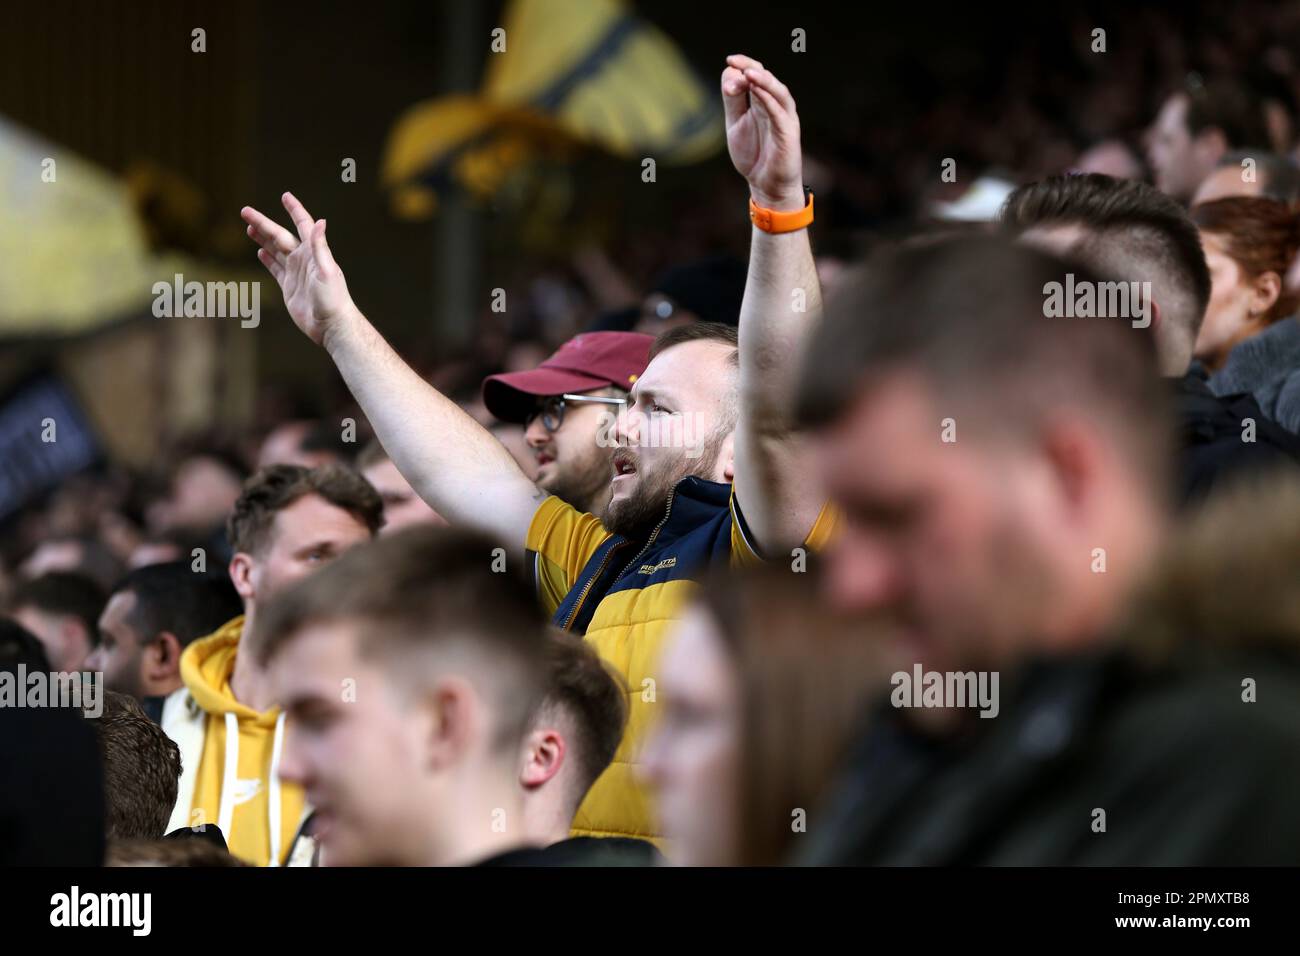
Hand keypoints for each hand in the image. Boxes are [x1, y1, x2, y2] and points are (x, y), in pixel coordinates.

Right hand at [241, 193, 355, 346]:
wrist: (331, 325)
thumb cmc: (333, 298)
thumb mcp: (326, 270)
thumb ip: (320, 246)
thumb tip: (321, 221)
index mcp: (313, 252)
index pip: (302, 225)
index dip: (294, 210)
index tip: (285, 196)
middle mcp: (304, 259)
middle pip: (280, 235)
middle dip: (263, 223)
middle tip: (245, 211)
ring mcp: (296, 272)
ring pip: (275, 250)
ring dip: (263, 238)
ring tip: (248, 227)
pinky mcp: (289, 287)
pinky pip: (276, 268)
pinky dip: (268, 259)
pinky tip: (260, 251)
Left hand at [722, 54, 803, 211]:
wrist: (765, 186)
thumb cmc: (753, 154)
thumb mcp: (735, 124)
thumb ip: (733, 101)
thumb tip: (729, 74)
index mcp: (761, 101)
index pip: (754, 74)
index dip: (741, 68)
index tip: (728, 63)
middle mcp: (775, 105)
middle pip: (766, 77)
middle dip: (750, 68)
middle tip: (734, 62)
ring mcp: (783, 118)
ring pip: (778, 91)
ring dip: (764, 79)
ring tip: (749, 72)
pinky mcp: (788, 132)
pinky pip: (780, 112)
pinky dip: (770, 99)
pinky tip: (758, 90)